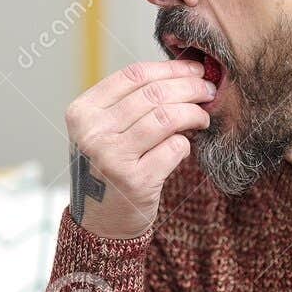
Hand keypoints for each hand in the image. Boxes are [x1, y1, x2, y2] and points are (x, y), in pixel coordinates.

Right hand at [65, 59, 213, 238]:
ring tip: (202, 117)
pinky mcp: (136, 180)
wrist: (102, 223)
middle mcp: (93, 133)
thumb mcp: (104, 131)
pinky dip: (186, 144)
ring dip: (193, 114)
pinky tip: (185, 146)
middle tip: (209, 90)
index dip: (171, 68)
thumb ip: (131, 103)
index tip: (194, 69)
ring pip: (167, 117)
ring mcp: (112, 157)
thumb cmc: (109, 169)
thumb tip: (183, 73)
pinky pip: (175, 148)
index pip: (134, 76)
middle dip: (190, 87)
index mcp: (82, 112)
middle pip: (154, 94)